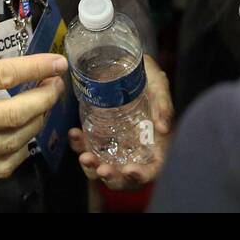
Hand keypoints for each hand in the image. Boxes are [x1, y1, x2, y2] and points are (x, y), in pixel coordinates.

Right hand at [0, 5, 68, 179]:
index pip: (3, 75)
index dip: (35, 68)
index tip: (57, 63)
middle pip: (14, 112)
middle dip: (44, 98)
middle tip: (56, 85)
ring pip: (12, 140)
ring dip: (37, 122)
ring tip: (44, 106)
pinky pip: (2, 165)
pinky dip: (21, 151)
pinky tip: (25, 135)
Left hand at [69, 55, 172, 190]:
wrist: (126, 63)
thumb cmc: (148, 77)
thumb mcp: (159, 86)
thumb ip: (163, 105)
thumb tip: (164, 128)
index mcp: (154, 145)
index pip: (150, 169)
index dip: (141, 176)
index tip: (129, 171)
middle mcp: (133, 150)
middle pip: (123, 175)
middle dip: (111, 176)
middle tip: (101, 168)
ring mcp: (114, 144)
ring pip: (102, 165)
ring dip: (92, 166)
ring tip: (84, 156)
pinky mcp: (97, 134)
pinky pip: (87, 146)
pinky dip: (79, 145)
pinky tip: (75, 134)